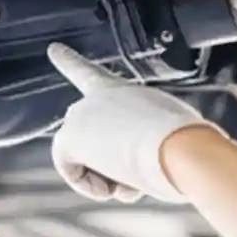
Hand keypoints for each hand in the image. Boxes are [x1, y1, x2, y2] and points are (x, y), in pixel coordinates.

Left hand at [47, 43, 214, 202]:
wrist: (180, 147)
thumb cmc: (183, 142)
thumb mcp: (164, 132)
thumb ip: (141, 138)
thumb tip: (136, 165)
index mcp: (120, 90)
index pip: (88, 73)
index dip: (69, 62)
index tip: (53, 48)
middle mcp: (94, 98)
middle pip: (90, 136)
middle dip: (110, 163)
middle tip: (139, 173)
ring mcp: (78, 116)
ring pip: (87, 158)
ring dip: (110, 176)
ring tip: (134, 176)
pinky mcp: (68, 138)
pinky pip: (70, 169)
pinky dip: (90, 185)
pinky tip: (111, 187)